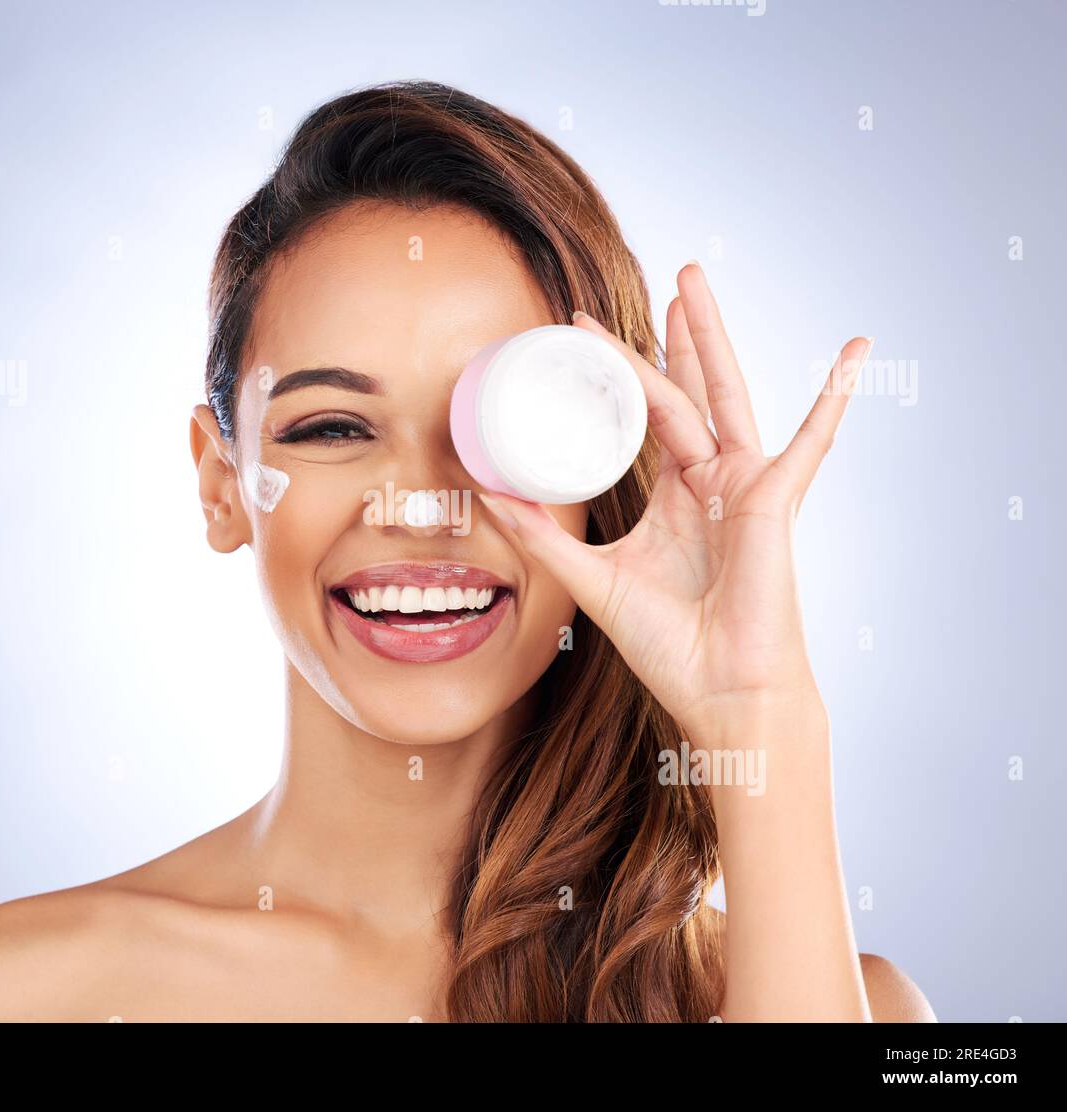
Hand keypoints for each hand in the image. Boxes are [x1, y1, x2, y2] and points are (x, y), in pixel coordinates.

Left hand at [478, 262, 870, 747]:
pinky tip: (857, 347)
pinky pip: (813, 440)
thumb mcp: (591, 578)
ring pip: (725, 393)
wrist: (721, 691)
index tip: (578, 331)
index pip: (645, 414)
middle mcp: (713, 480)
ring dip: (710, 336)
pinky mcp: (777, 499)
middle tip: (662, 278)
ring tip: (692, 279)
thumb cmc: (669, 645)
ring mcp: (747, 484)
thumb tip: (486, 492)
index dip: (615, 372)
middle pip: (689, 389)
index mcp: (676, 494)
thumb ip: (541, 534)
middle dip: (674, 334)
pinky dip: (835, 395)